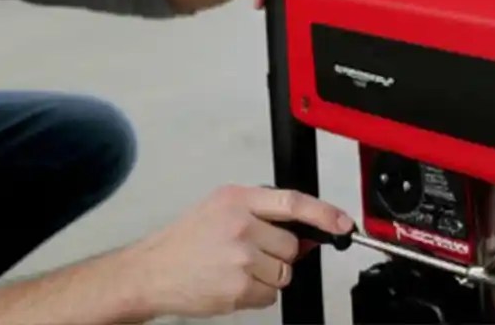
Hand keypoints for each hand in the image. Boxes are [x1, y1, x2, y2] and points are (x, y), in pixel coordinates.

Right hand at [127, 184, 354, 318]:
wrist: (150, 271)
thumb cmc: (185, 242)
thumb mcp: (220, 210)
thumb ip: (262, 215)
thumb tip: (307, 233)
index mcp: (237, 199)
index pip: (293, 202)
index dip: (325, 213)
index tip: (343, 223)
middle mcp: (241, 225)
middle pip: (292, 245)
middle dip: (278, 254)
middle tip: (247, 254)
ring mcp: (241, 258)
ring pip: (284, 273)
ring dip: (267, 276)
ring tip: (234, 269)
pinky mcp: (239, 287)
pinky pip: (270, 295)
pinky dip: (256, 294)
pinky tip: (230, 284)